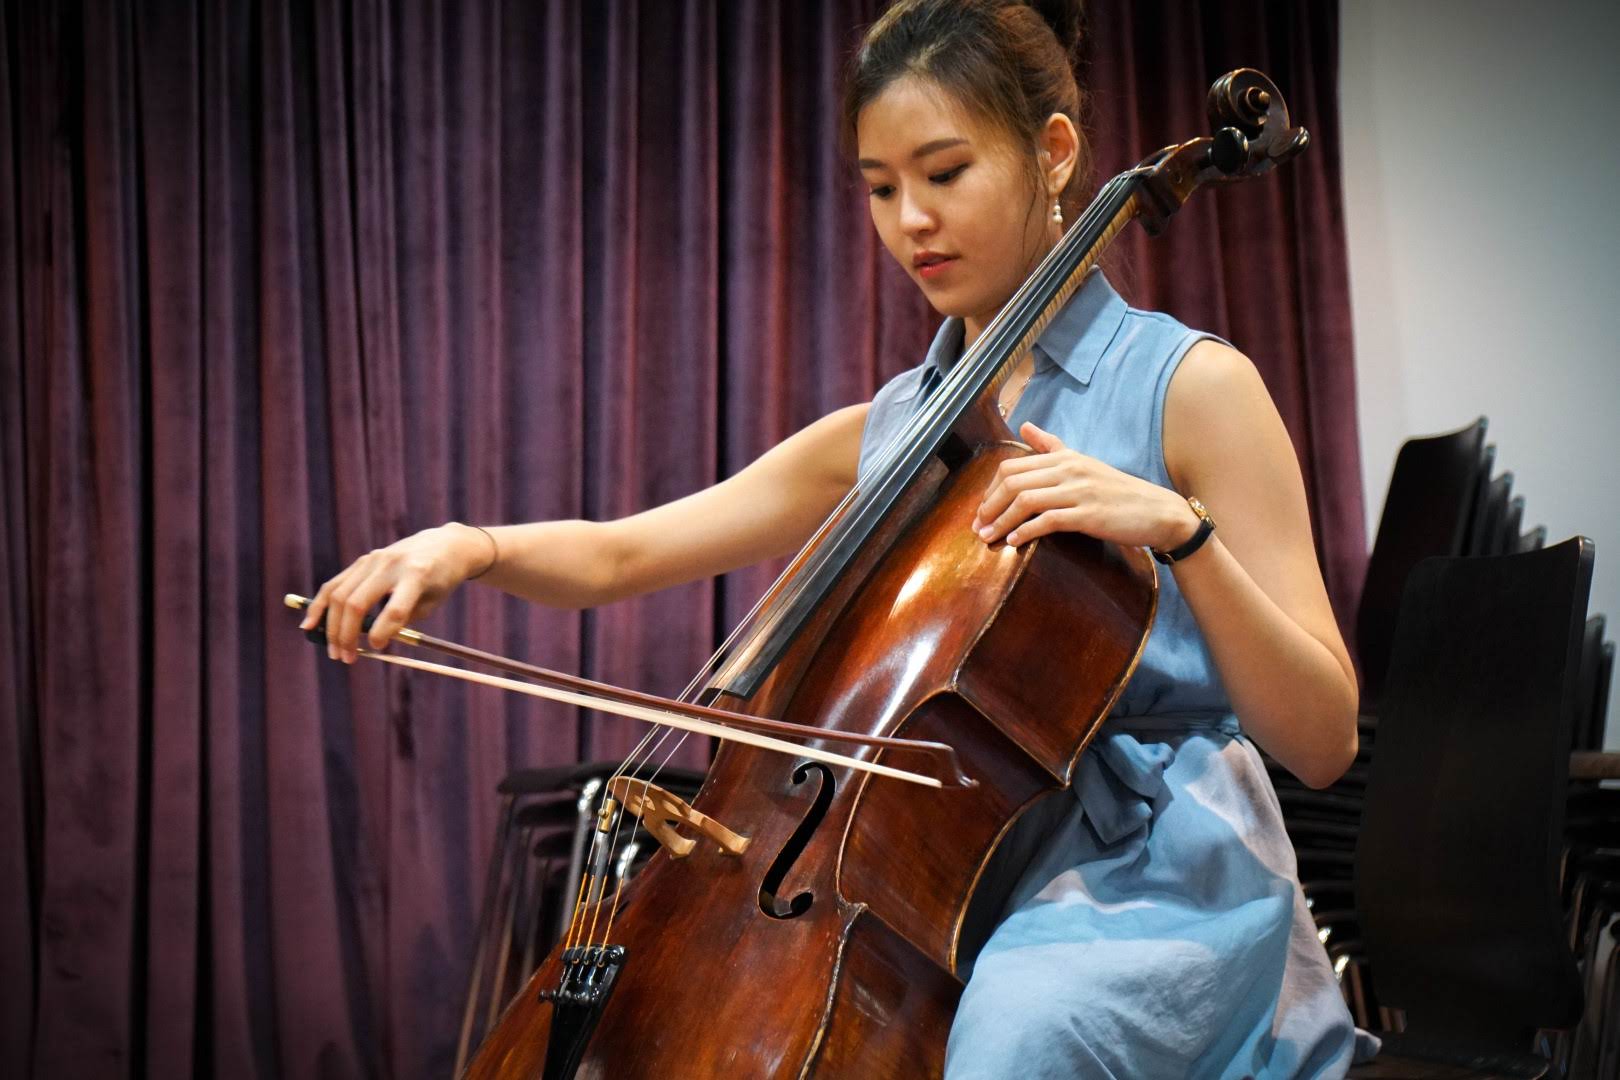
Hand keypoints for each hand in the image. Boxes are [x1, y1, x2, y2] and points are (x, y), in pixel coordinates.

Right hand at [298, 522, 494, 662]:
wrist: (445, 545)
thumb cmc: (442, 579)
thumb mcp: (433, 601)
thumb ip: (405, 619)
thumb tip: (372, 640)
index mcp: (416, 575)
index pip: (394, 608)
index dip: (383, 632)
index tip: (378, 648)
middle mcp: (390, 564)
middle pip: (357, 603)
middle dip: (347, 635)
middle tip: (347, 658)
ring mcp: (372, 560)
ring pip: (339, 595)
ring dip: (331, 627)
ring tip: (334, 651)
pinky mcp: (362, 561)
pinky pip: (334, 584)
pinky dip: (319, 605)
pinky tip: (310, 625)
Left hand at [971, 422, 1199, 549]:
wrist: (1157, 511)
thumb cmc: (1117, 492)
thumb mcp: (1083, 463)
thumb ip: (1051, 446)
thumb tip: (1023, 425)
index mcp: (1064, 457)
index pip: (1012, 466)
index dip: (990, 490)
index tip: (981, 510)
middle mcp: (1069, 469)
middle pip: (1013, 481)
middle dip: (989, 506)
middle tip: (977, 527)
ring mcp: (1079, 491)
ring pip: (1026, 500)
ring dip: (1001, 521)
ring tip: (988, 537)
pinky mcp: (1089, 514)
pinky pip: (1048, 520)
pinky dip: (1026, 531)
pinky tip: (1015, 542)